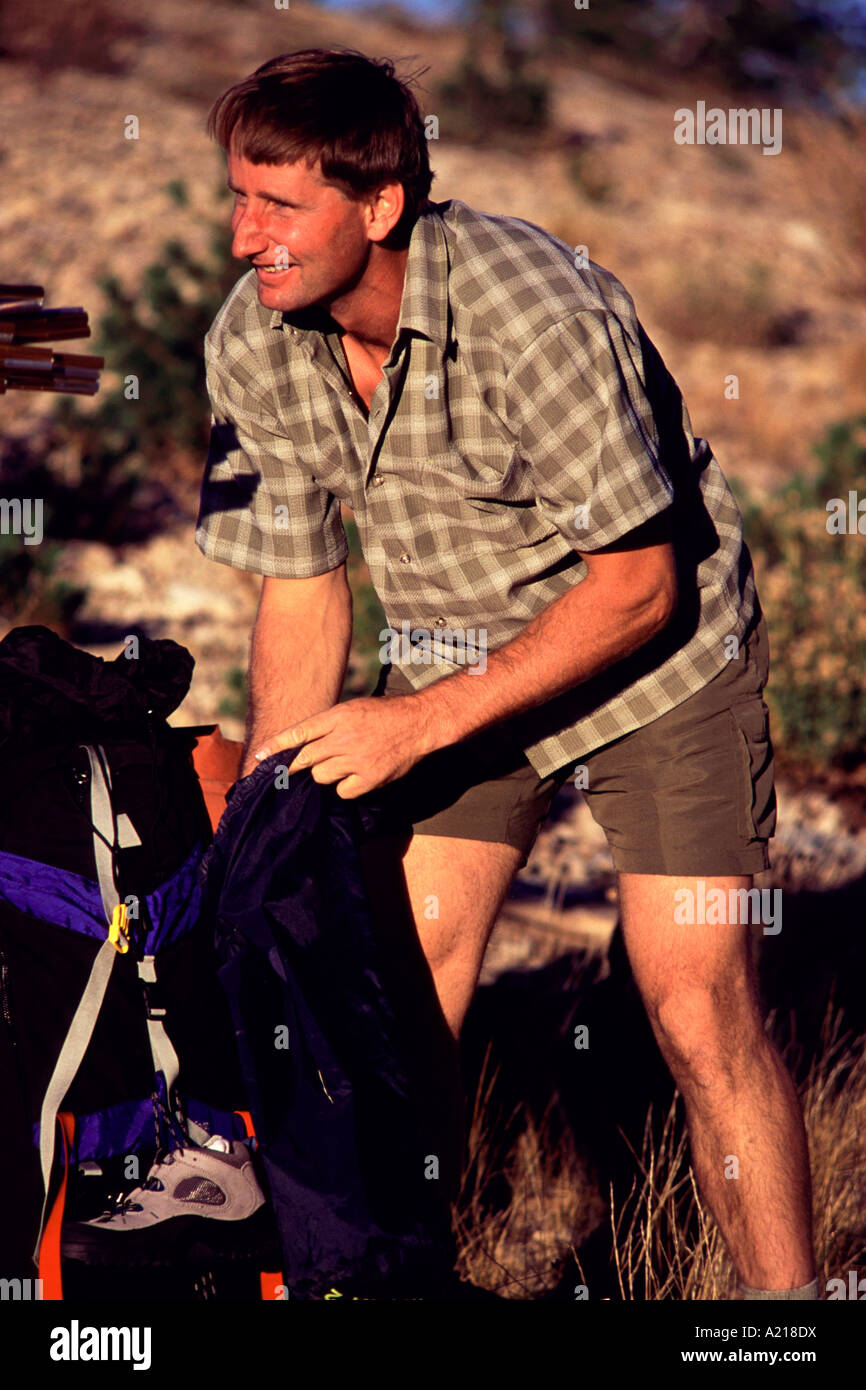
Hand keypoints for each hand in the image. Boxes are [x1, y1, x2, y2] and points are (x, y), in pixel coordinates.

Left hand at [251, 694, 437, 798]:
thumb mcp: (352, 709)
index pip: (299, 733)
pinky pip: (342, 791)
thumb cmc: (384, 715)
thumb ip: (328, 725)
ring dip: (326, 774)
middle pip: (305, 759)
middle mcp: (344, 738)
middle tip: (294, 772)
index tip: (259, 756)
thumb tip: (301, 746)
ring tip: (342, 766)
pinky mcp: (369, 778)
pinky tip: (356, 777)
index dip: (276, 746)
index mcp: (338, 717)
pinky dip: (345, 788)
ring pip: (321, 777)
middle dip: (297, 767)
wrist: (418, 722)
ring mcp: (356, 759)